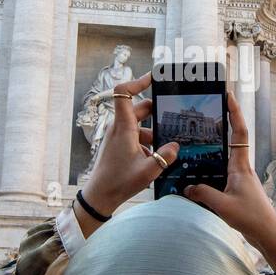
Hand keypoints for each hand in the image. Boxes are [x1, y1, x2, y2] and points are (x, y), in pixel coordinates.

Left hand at [79, 72, 178, 236]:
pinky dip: (148, 142)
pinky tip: (159, 157)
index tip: (153, 78)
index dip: (137, 81)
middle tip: (175, 114)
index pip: (124, 92)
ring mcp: (118, 137)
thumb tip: (176, 145)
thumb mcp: (147, 171)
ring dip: (155, 131)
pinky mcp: (120, 146)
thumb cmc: (119, 183)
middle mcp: (119, 128)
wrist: (100, 197)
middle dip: (157, 111)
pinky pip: (137, 137)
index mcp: (123, 127)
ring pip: (140, 124)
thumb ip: (164, 157)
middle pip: (139, 108)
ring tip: (171, 141)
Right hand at [186, 93, 275, 274]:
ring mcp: (239, 178)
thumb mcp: (222, 205)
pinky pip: (221, 172)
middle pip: (232, 139)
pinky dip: (209, 168)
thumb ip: (203, 193)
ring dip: (214, 146)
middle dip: (222, 123)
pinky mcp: (236, 190)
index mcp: (240, 166)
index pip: (239, 132)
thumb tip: (186, 186)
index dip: (234, 112)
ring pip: (225, 156)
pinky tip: (196, 173)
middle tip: (206, 111)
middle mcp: (241, 168)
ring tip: (195, 138)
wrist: (268, 234)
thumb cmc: (251, 217)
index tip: (227, 95)